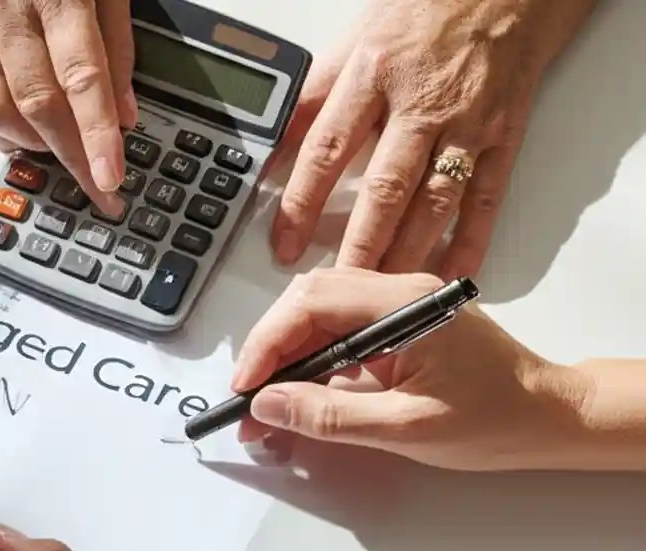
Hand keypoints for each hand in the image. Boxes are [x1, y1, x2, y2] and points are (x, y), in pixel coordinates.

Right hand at [0, 0, 135, 213]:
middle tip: (97, 188)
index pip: (81, 77)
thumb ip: (116, 46)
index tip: (110, 177)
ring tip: (56, 148)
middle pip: (37, 103)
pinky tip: (17, 134)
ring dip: (29, 144)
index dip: (96, 133)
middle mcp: (7, 14)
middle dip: (71, 155)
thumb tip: (122, 115)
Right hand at [231, 268, 589, 471]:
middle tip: (248, 401)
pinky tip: (301, 396)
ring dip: (287, 358)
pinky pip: (339, 331)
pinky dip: (311, 361)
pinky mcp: (397, 324)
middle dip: (269, 351)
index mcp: (403, 303)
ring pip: (318, 315)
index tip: (244, 388)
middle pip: (307, 302)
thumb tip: (268, 405)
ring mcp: (397, 304)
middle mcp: (397, 290)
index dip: (267, 345)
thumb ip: (332, 416)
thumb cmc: (496, 420)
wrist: (553, 417)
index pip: (310, 304)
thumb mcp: (408, 428)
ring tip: (267, 407)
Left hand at [273, 0, 597, 277]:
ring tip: (382, 298)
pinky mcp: (503, 136)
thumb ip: (313, 99)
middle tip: (337, 289)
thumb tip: (271, 148)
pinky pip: (485, 198)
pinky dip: (470, 241)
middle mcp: (418, 105)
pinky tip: (450, 275)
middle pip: (383, 188)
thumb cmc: (423, 13)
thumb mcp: (353, 43)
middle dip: (358, 245)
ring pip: (433, 202)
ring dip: (406, 254)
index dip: (301, 204)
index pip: (325, 151)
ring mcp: (465, 123)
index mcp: (371, 78)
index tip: (285, 245)